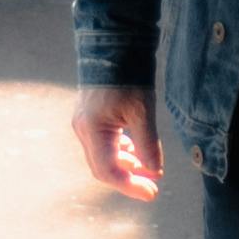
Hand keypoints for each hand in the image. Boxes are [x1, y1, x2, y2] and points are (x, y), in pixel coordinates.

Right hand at [73, 84, 162, 199]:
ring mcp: (84, 123)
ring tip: (149, 170)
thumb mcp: (143, 112)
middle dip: (128, 179)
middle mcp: (83, 130)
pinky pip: (103, 144)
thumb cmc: (128, 76)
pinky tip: (137, 151)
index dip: (130, 186)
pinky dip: (121, 152)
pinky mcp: (91, 118)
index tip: (152, 193)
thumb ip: (147, 144)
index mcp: (93, 130)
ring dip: (126, 166)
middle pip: (103, 167)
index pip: (109, 171)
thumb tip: (155, 172)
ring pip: (103, 156)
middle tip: (152, 186)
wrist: (113, 45)